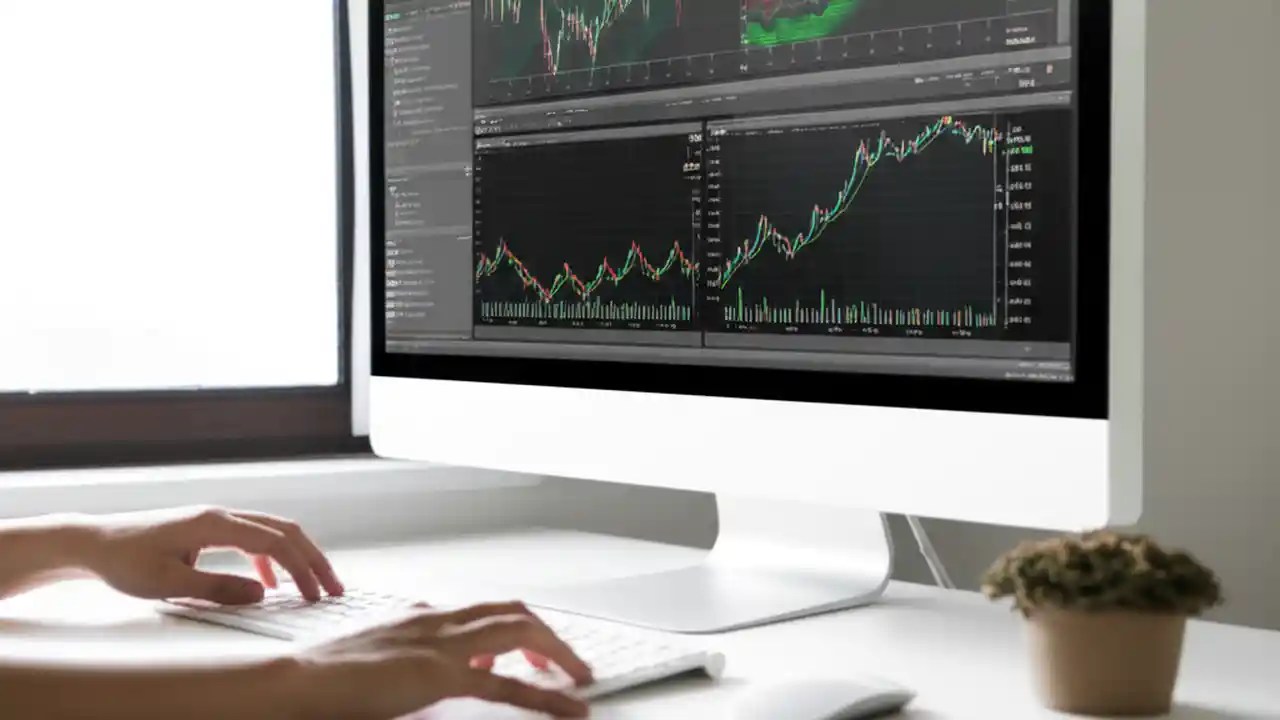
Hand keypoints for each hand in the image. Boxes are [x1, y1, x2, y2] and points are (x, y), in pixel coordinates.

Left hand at [82, 506, 342, 604]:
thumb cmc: (125, 561)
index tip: (317, 594)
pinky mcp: (210, 527)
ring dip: (297, 556)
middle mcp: (222, 514)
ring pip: (273, 531)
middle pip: (284, 530)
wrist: (95, 542)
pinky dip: (271, 557)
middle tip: (334, 587)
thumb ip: (218, 588)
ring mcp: (217, 518)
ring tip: (313, 585)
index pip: (274, 542)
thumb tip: (263, 593)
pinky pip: (253, 537)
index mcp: (215, 523)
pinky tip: (269, 581)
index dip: (301, 569)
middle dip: (313, 559)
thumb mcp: (169, 583)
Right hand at [299, 601, 592, 718]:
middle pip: (512, 611)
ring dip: (557, 652)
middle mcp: (439, 620)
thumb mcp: (380, 656)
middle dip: (547, 634)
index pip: (485, 610)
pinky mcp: (440, 673)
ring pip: (520, 632)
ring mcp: (442, 643)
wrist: (299, 680)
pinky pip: (507, 684)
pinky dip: (546, 696)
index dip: (519, 625)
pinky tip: (569, 708)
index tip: (535, 648)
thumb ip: (410, 655)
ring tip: (580, 677)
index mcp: (425, 616)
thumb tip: (432, 668)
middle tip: (567, 663)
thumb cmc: (329, 676)